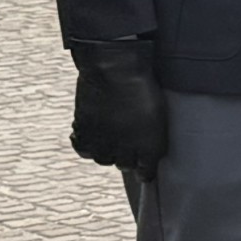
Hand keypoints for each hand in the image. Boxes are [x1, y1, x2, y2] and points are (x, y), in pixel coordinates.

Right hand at [69, 37, 169, 174]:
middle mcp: (126, 148)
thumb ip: (153, 134)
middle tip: (125, 148)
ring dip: (107, 152)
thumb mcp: (157, 112)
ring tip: (109, 139)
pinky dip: (86, 145)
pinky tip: (90, 135)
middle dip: (127, 159)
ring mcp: (104, 141)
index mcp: (150, 144)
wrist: (116, 68)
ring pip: (104, 160)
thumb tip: (148, 150)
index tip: (144, 170)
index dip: (145, 171)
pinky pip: (83, 150)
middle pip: (124, 165)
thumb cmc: (143, 85)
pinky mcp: (85, 132)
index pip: (146, 171)